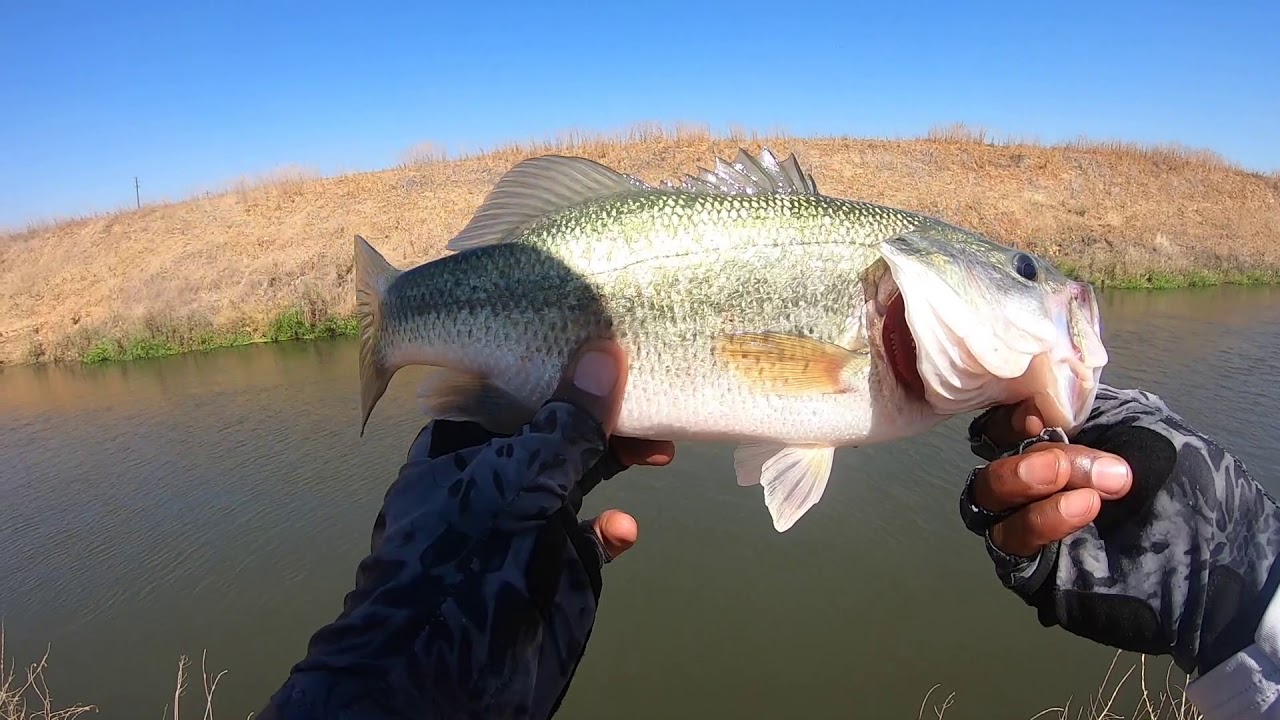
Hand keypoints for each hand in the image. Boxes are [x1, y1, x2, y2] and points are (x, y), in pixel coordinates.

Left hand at [410, 340, 674, 564]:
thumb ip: (568, 422)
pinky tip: (623, 530)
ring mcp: (529, 524)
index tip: (604, 344)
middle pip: (557, 430)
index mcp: (464, 447)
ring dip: (620, 458)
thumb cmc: (465, 554)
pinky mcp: (560, 567)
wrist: (448, 670)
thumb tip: (603, 355)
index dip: (555, 369)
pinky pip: (596, 536)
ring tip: (659, 448)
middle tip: (650, 394)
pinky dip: (614, 528)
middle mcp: (495, 480)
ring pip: (583, 475)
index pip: (513, 390)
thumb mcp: (518, 477)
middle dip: (602, 413)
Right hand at [959, 386, 1279, 677]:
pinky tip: (1084, 511)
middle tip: (1069, 463)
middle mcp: (1034, 485)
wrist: (1223, 557)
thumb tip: (1037, 397)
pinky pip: (1010, 544)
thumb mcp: (1142, 424)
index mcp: (1055, 445)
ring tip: (1088, 493)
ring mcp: (1031, 528)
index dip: (1008, 416)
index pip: (999, 425)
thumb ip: (1087, 407)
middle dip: (1025, 456)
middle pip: (987, 462)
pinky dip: (1040, 521)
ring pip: (983, 501)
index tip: (1037, 415)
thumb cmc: (1191, 483)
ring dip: (1024, 483)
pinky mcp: (1035, 571)